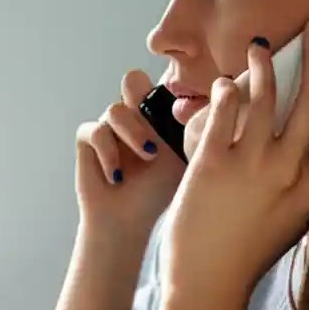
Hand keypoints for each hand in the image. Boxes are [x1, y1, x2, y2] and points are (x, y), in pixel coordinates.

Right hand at [75, 69, 185, 238]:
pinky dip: (107, 151)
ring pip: (115, 109)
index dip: (168, 86)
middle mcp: (132, 119)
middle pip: (133, 82)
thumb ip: (198, 131)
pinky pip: (94, 131)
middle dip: (140, 92)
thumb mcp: (188, 161)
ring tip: (148, 155)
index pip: (161, 86)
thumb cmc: (162, 198)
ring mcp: (109, 129)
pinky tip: (118, 176)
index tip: (182, 104)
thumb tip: (220, 106)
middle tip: (154, 110)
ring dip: (132, 131)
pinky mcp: (88, 142)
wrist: (130, 227)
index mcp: (159, 118)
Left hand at [160, 21, 308, 300]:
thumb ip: (304, 189)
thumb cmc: (242, 256)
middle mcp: (287, 175)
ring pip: (267, 99)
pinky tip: (223, 83)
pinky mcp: (212, 166)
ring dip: (265, 66)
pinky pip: (224, 114)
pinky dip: (226, 92)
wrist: (206, 284)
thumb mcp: (290, 223)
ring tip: (259, 47)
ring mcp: (250, 168)